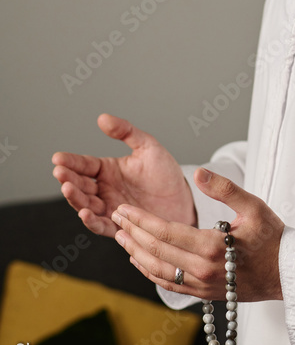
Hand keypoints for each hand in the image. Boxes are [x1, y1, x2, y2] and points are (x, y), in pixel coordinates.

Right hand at [52, 113, 195, 236]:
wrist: (185, 200)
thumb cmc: (166, 174)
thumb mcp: (148, 147)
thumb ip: (126, 132)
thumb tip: (103, 118)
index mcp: (108, 170)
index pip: (84, 165)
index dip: (70, 162)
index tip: (58, 158)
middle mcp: (105, 190)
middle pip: (80, 185)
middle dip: (68, 179)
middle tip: (60, 173)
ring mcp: (110, 208)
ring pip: (86, 205)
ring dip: (75, 198)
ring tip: (68, 189)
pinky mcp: (120, 226)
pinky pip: (102, 225)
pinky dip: (91, 221)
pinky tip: (85, 213)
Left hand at [110, 168, 283, 301]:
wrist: (288, 274)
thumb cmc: (273, 238)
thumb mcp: (254, 206)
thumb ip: (225, 188)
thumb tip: (198, 173)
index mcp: (213, 247)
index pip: (166, 232)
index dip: (142, 219)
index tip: (124, 208)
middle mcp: (204, 269)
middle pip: (157, 251)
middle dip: (133, 232)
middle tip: (116, 217)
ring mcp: (203, 284)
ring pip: (158, 270)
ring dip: (136, 253)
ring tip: (121, 237)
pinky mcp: (204, 293)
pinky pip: (169, 284)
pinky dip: (150, 272)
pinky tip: (140, 260)